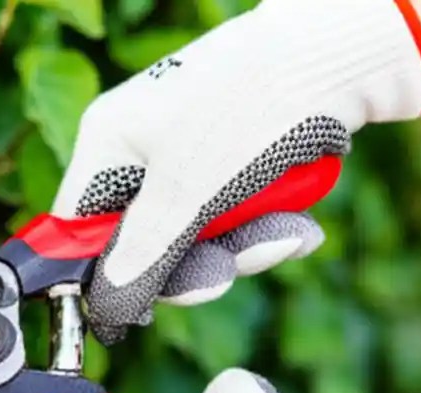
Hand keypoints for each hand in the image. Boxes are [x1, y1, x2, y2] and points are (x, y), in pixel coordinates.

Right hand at [53, 0, 420, 343]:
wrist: (342, 54)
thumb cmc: (253, 103)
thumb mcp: (190, 188)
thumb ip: (146, 248)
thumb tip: (107, 302)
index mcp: (110, 141)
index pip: (78, 225)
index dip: (103, 272)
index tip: (136, 309)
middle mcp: (142, 147)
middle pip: (145, 238)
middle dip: (195, 263)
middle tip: (225, 276)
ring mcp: (189, 152)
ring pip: (198, 234)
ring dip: (244, 247)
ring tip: (288, 236)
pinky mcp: (234, 159)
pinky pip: (235, 215)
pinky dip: (266, 225)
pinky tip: (298, 227)